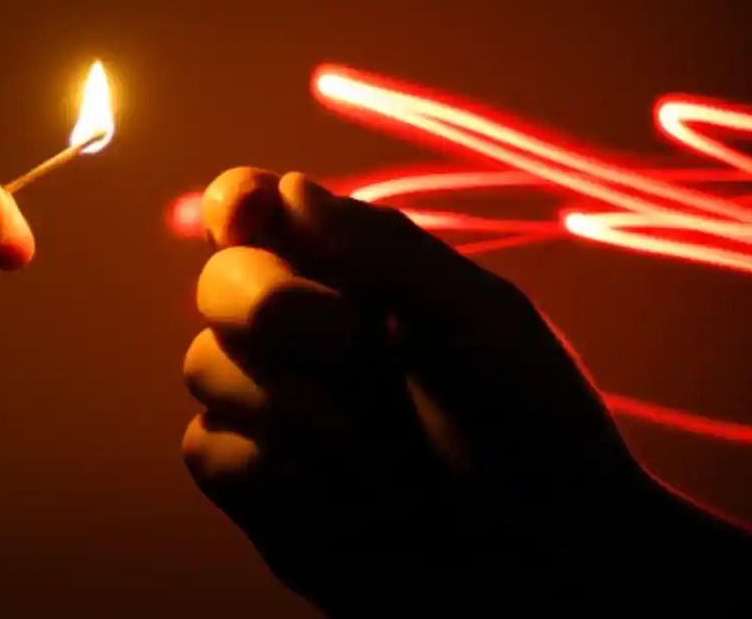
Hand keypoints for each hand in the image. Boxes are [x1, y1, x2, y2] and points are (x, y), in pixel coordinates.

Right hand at [180, 167, 751, 610]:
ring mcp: (277, 409)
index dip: (241, 203)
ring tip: (380, 450)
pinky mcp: (259, 485)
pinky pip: (208, 449)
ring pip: (205, 365)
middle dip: (265, 300)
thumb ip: (383, 249)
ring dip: (292, 403)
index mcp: (359, 277)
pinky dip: (272, 469)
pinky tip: (349, 494)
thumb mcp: (478, 317)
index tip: (252, 214)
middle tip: (343, 336)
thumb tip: (286, 191)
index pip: (264, 214)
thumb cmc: (532, 425)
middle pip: (218, 281)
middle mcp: (306, 336)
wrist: (546, 561)